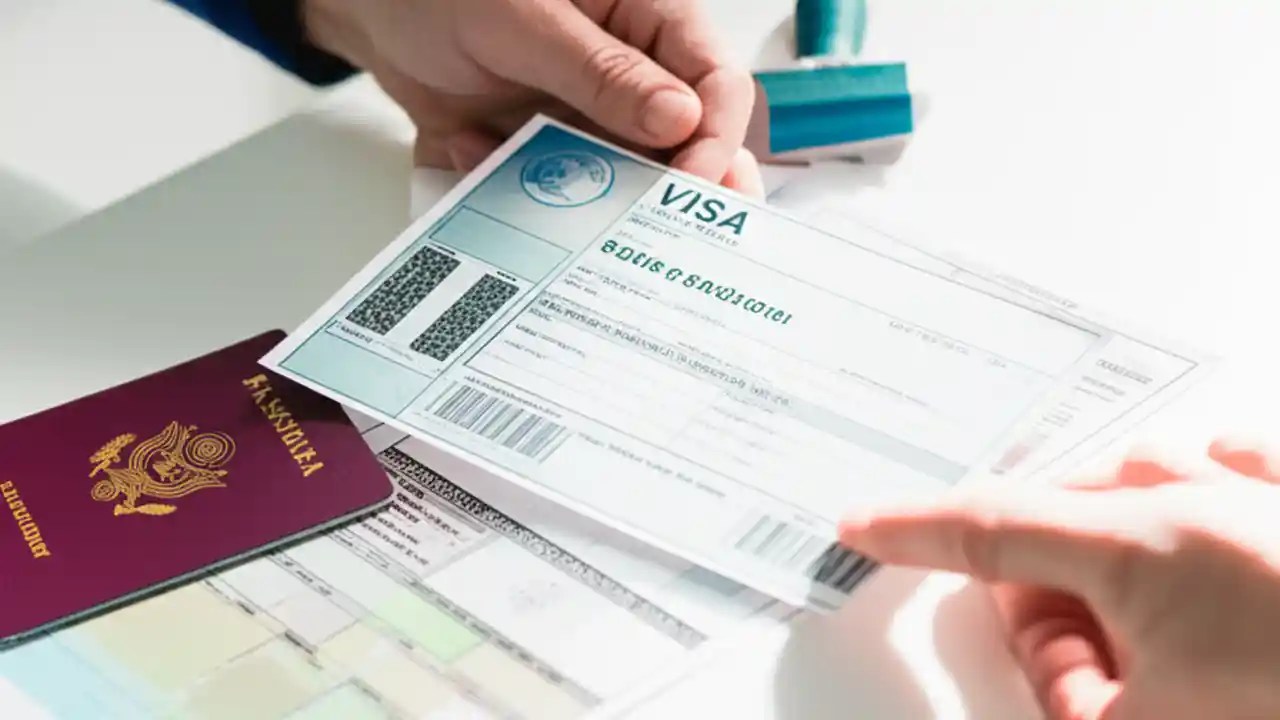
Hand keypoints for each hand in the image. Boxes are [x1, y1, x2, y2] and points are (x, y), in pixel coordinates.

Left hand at [303, 0, 762, 193]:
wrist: (372, 13)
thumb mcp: (522, 19)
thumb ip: (600, 70)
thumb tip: (680, 118)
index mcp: (645, 19)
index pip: (714, 82)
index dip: (716, 137)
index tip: (690, 183)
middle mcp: (628, 76)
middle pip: (689, 145)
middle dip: (681, 195)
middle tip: (682, 242)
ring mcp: (589, 120)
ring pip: (627, 182)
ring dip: (597, 207)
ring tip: (574, 223)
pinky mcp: (547, 155)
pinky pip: (561, 198)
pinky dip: (527, 198)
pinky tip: (477, 157)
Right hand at [838, 442, 1279, 719]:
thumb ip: (1075, 709)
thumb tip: (1061, 686)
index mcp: (1147, 543)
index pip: (985, 532)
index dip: (910, 532)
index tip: (862, 525)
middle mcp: (1201, 496)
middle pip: (1059, 531)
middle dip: (1052, 618)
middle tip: (1086, 696)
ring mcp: (1264, 490)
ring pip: (1136, 493)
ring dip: (1119, 575)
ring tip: (1163, 659)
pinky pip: (1227, 465)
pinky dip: (1193, 516)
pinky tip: (1218, 562)